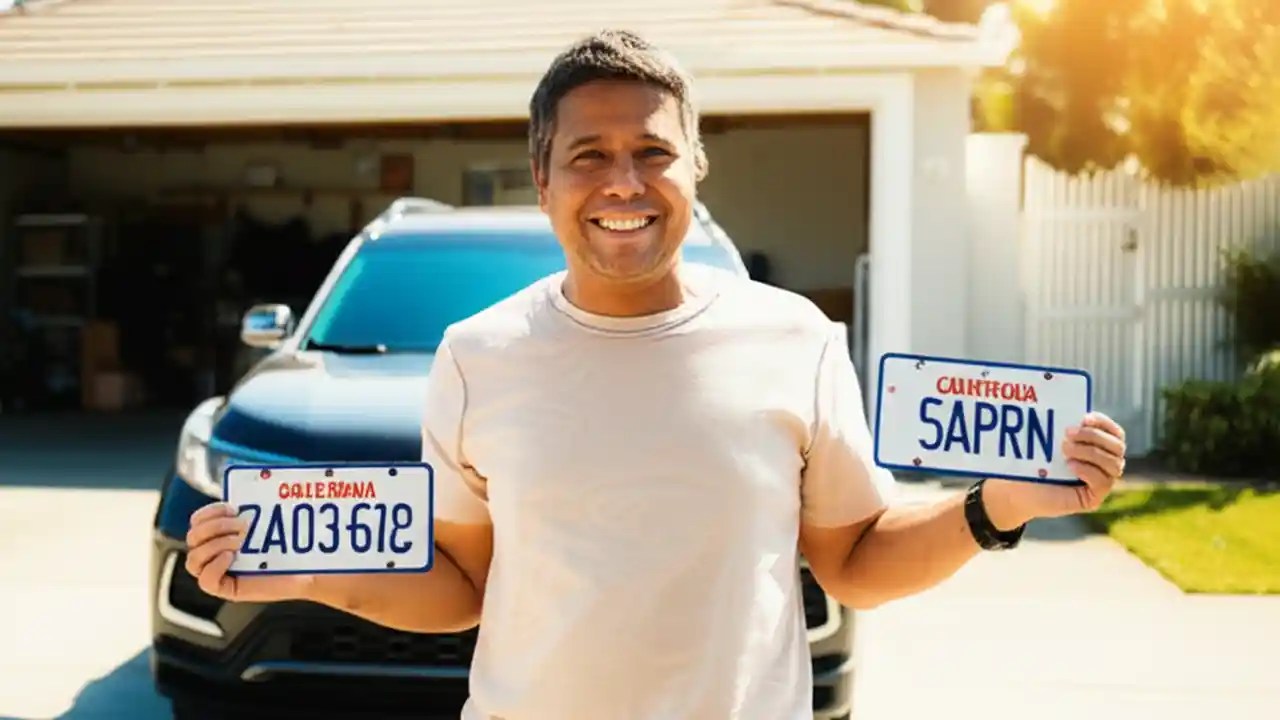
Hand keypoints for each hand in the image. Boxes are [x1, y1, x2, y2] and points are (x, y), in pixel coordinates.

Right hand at [184, 502, 310, 602]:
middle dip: (215, 526)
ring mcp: (221, 571)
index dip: (209, 512)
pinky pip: (205, 581)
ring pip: (193, 559)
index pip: (197, 521)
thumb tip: (258, 475)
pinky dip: (213, 567)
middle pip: (192, 538)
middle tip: (244, 525)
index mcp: (222, 533)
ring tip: (241, 541)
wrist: (310, 569)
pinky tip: (230, 557)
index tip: (235, 507)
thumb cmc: (293, 543)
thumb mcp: (271, 519)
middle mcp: (216, 552)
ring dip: (214, 545)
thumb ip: (258, 502)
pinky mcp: (228, 589)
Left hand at [982, 411, 1127, 528]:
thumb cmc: (1029, 463)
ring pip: (1114, 464)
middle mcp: (1103, 465)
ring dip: (1090, 452)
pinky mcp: (1092, 499)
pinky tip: (1071, 465)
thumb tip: (1057, 391)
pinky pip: (1104, 483)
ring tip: (1065, 450)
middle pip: (1118, 446)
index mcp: (1097, 447)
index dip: (1104, 423)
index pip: (1115, 432)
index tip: (1084, 417)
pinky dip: (1089, 471)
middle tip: (1068, 433)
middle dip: (1094, 436)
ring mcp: (1100, 482)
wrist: (1015, 491)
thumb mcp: (1044, 441)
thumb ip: (1057, 423)